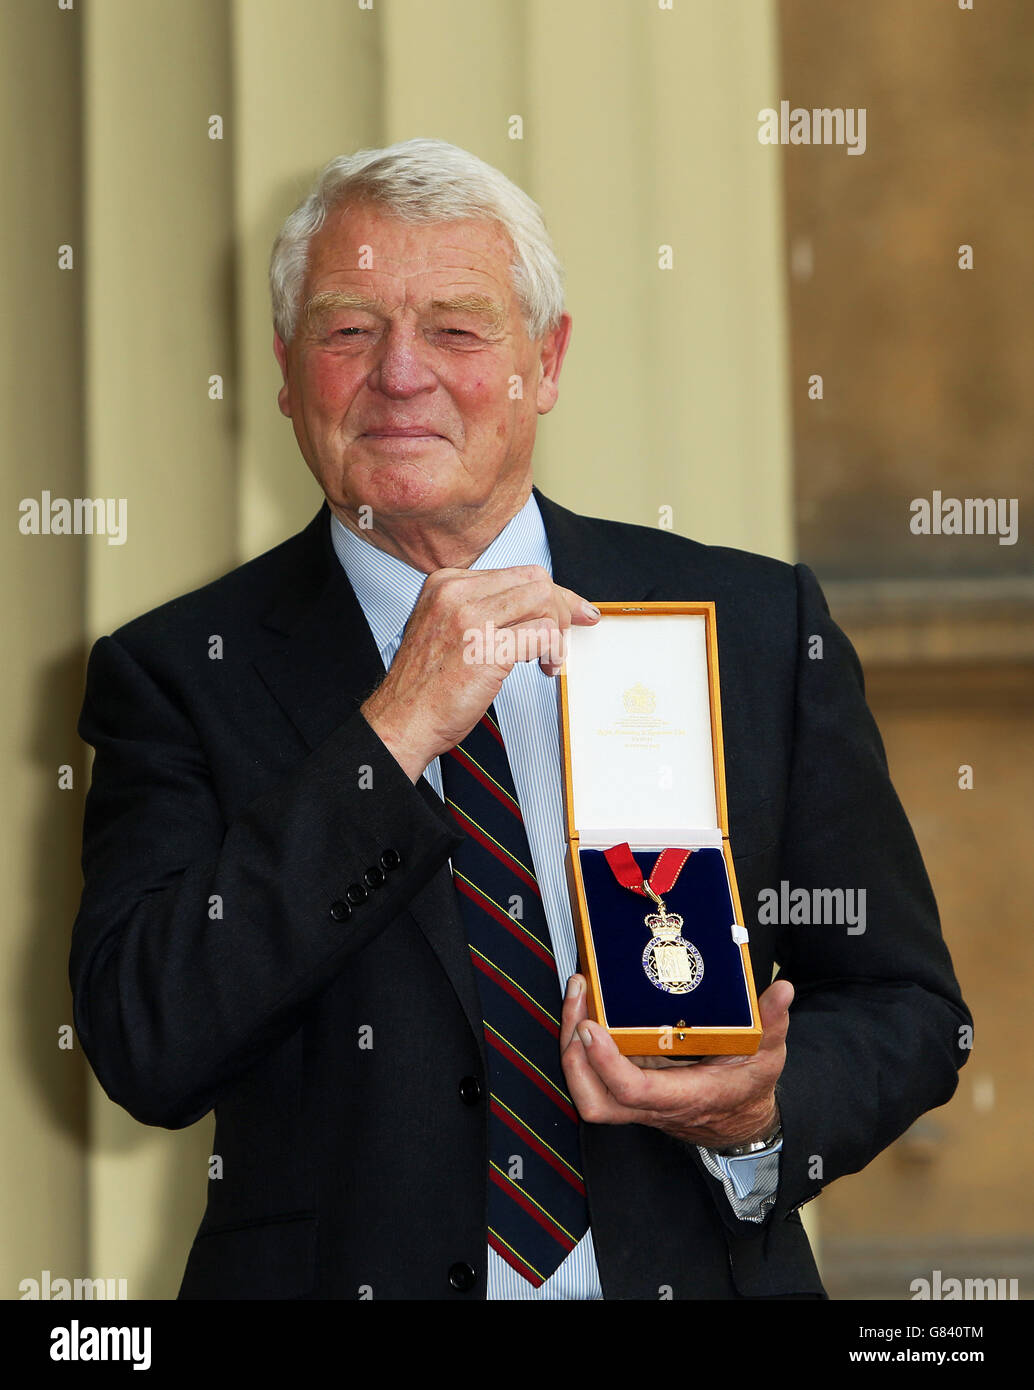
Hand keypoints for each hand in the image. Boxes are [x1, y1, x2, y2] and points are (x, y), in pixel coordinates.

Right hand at [361, 564, 599, 779]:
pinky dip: (554, 652)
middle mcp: (456, 592)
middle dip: (560, 609)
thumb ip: (480, 609)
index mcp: (446, 583)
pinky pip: (544, 634)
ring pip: (544, 601)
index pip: (516, 573)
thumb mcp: (445, 627)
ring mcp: (470, 618)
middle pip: (535, 580)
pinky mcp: (486, 647)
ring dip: (558, 632)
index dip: (550, 595)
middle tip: (562, 640)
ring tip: (549, 659)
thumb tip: (535, 604)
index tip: (571, 612)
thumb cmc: (427, 685)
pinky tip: (545, 668)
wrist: (402, 720)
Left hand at [560, 975, 792, 1149]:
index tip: (592, 1026)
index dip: (606, 1062)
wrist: (740, 1121)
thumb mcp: (767, 1055)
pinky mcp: (629, 1084)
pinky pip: (593, 1071)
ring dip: (572, 1043)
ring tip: (578, 992)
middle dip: (573, 1053)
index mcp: (684, 1097)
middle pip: (594, 1098)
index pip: (633, 1091)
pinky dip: (582, 1040)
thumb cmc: (749, 1088)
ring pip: (586, 1088)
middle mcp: (652, 1104)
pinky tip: (587, 1002)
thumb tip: (781, 990)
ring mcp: (636, 1098)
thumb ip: (772, 1023)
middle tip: (578, 998)